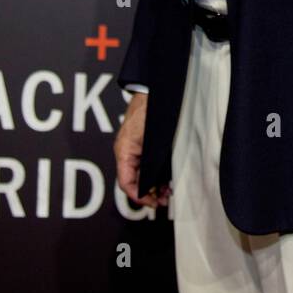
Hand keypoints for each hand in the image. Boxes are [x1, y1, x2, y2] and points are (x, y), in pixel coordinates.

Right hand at [113, 93, 170, 207]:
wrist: (155, 90)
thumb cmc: (150, 111)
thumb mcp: (152, 140)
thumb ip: (150, 162)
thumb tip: (153, 184)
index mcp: (124, 151)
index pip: (126, 182)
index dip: (139, 196)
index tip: (153, 203)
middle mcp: (127, 152)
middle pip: (134, 181)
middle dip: (149, 193)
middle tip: (165, 201)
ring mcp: (136, 148)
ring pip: (142, 175)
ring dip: (154, 185)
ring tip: (169, 192)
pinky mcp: (145, 145)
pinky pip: (148, 165)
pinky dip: (157, 175)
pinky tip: (169, 179)